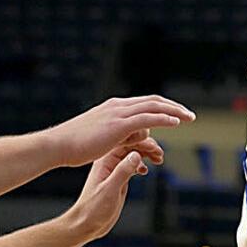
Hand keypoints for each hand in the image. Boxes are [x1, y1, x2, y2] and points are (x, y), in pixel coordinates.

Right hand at [47, 95, 193, 167]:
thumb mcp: (99, 137)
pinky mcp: (118, 124)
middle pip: (154, 100)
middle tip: (190, 115)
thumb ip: (115, 134)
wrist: (56, 146)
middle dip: (174, 106)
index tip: (176, 114)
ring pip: (154, 106)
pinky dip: (164, 118)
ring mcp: (118, 113)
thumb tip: (126, 137)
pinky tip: (176, 122)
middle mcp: (118, 106)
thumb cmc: (73, 145)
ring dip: (175, 111)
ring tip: (189, 118)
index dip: (163, 107)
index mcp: (114, 107)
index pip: (145, 102)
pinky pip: (147, 118)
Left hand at [64, 146, 152, 240]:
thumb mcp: (110, 189)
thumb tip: (136, 154)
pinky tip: (146, 171)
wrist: (86, 223)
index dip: (143, 142)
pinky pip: (132, 164)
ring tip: (159, 160)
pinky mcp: (118, 178)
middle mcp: (109, 161)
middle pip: (132, 145)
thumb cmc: (94, 208)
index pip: (126, 142)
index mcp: (105, 160)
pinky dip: (142, 164)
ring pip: (133, 154)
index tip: (156, 148)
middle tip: (160, 155)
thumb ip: (123, 171)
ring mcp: (114, 169)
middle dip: (147, 147)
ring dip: (147, 154)